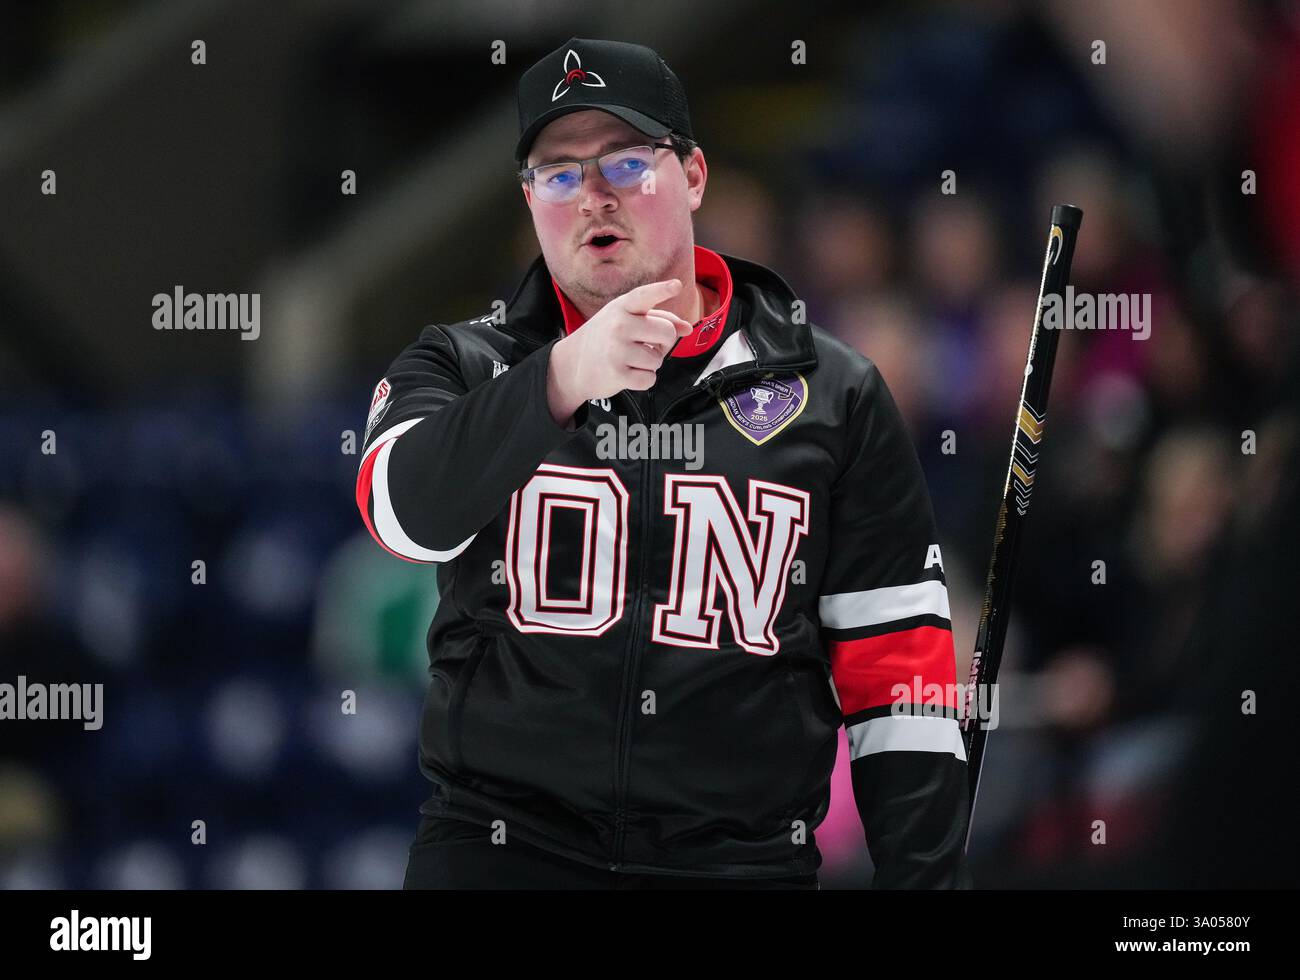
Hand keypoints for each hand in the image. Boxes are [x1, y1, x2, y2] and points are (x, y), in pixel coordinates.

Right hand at [547, 279, 693, 421]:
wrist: (573, 364)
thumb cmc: (606, 339)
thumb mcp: (627, 320)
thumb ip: (658, 319)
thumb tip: (687, 328)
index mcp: (622, 307)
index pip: (644, 295)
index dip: (662, 290)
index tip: (676, 286)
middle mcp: (618, 325)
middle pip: (667, 333)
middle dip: (664, 343)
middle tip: (646, 346)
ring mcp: (616, 349)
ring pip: (658, 359)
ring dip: (650, 364)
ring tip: (631, 360)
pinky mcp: (616, 373)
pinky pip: (650, 379)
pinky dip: (643, 380)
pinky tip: (627, 373)